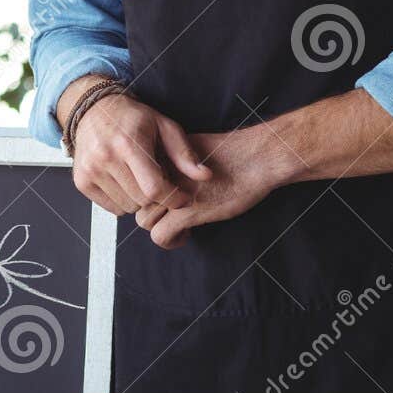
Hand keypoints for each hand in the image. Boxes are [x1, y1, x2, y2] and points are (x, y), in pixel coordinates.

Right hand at [70, 92, 212, 217]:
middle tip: (160, 181)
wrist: (94, 110)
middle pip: (142, 200)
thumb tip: (205, 175)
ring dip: (140, 199)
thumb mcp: (164, 126)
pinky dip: (123, 201)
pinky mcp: (82, 181)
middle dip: (158, 196)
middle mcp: (105, 158)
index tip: (182, 196)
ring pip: (127, 207)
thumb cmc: (132, 118)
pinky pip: (111, 208)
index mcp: (128, 144)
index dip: (173, 198)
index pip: (154, 188)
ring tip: (141, 179)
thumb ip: (184, 153)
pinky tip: (125, 182)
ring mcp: (90, 171)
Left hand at [140, 125, 296, 249]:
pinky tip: (186, 235)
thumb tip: (156, 180)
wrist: (257, 157)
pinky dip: (171, 241)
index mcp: (160, 156)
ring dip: (160, 227)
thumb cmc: (232, 153)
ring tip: (180, 226)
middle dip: (153, 210)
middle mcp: (159, 173)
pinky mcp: (186, 212)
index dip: (149, 192)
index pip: (135, 179)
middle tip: (173, 214)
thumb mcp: (192, 152)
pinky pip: (160, 235)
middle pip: (137, 200)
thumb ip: (172, 164)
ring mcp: (171, 193)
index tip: (167, 198)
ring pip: (144, 220)